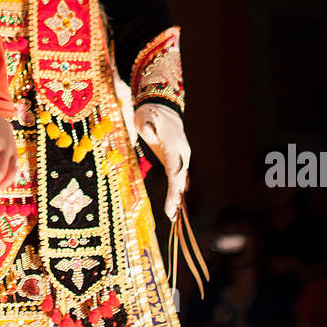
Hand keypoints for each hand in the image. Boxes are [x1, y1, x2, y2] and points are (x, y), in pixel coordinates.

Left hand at [134, 103, 189, 225]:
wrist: (163, 109)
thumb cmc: (150, 114)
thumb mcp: (145, 116)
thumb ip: (147, 124)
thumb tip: (147, 131)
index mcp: (173, 145)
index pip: (174, 167)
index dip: (173, 185)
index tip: (171, 199)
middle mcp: (181, 153)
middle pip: (180, 177)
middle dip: (176, 196)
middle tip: (171, 214)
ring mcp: (181, 157)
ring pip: (181, 180)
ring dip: (177, 198)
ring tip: (173, 217)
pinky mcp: (177, 160)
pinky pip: (178, 178)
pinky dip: (177, 192)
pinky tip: (174, 208)